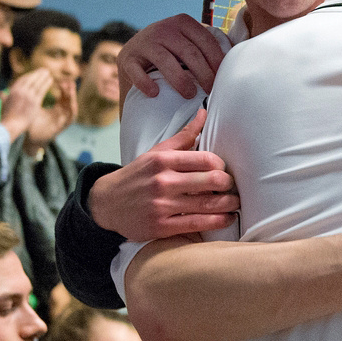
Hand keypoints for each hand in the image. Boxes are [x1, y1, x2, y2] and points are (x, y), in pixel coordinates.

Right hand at [0, 68, 53, 141]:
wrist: (11, 125)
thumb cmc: (7, 117)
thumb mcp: (3, 105)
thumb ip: (4, 97)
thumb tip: (1, 92)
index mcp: (12, 91)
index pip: (22, 80)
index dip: (29, 76)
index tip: (35, 73)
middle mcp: (20, 92)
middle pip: (30, 79)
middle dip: (38, 74)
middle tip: (44, 70)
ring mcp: (27, 96)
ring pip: (37, 83)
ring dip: (43, 77)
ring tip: (49, 73)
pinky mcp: (35, 102)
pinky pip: (42, 90)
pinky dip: (46, 84)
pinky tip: (51, 80)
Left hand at [22, 76, 76, 153]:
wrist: (32, 139)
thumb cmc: (31, 125)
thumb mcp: (30, 109)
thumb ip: (26, 100)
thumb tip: (10, 90)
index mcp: (55, 110)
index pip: (61, 97)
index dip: (62, 89)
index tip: (61, 80)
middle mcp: (61, 114)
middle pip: (68, 100)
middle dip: (69, 90)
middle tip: (68, 81)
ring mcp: (63, 120)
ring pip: (71, 106)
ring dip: (72, 97)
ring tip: (71, 89)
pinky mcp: (64, 126)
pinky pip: (71, 116)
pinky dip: (72, 109)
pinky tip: (72, 102)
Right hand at [89, 109, 237, 239]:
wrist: (106, 203)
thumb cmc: (138, 175)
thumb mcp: (156, 152)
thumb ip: (184, 136)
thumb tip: (204, 113)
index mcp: (163, 161)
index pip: (205, 159)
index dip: (221, 165)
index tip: (224, 170)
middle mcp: (163, 182)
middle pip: (211, 180)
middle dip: (229, 184)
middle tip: (233, 187)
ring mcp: (161, 205)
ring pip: (208, 204)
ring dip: (229, 204)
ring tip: (236, 203)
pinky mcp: (161, 227)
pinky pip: (197, 224)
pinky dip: (218, 221)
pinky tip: (227, 218)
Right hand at [119, 14, 226, 100]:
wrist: (135, 54)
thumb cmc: (173, 52)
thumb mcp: (189, 43)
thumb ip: (208, 46)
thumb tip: (240, 60)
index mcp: (183, 22)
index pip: (206, 42)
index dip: (217, 62)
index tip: (224, 79)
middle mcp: (163, 28)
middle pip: (189, 53)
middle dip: (203, 74)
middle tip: (211, 91)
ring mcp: (143, 42)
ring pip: (166, 61)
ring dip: (180, 80)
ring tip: (190, 94)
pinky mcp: (127, 58)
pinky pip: (137, 71)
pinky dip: (146, 83)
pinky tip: (155, 93)